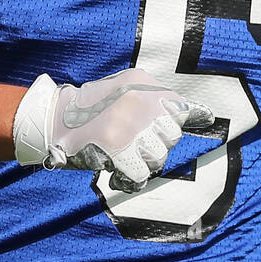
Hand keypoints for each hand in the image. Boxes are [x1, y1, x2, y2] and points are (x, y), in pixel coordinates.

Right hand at [13, 67, 213, 191]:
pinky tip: (117, 173)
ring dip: (142, 163)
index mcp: (144, 83)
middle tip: (132, 144)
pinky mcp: (115, 147)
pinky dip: (131, 178)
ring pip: (158, 157)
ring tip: (122, 157)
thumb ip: (162, 100)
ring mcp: (128, 123)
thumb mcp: (128, 90)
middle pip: (171, 136)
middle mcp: (140, 100)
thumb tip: (207, 116)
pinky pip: (141, 174)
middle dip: (155, 146)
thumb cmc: (95, 109)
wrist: (53, 119)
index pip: (182, 109)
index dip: (174, 125)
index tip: (164, 130)